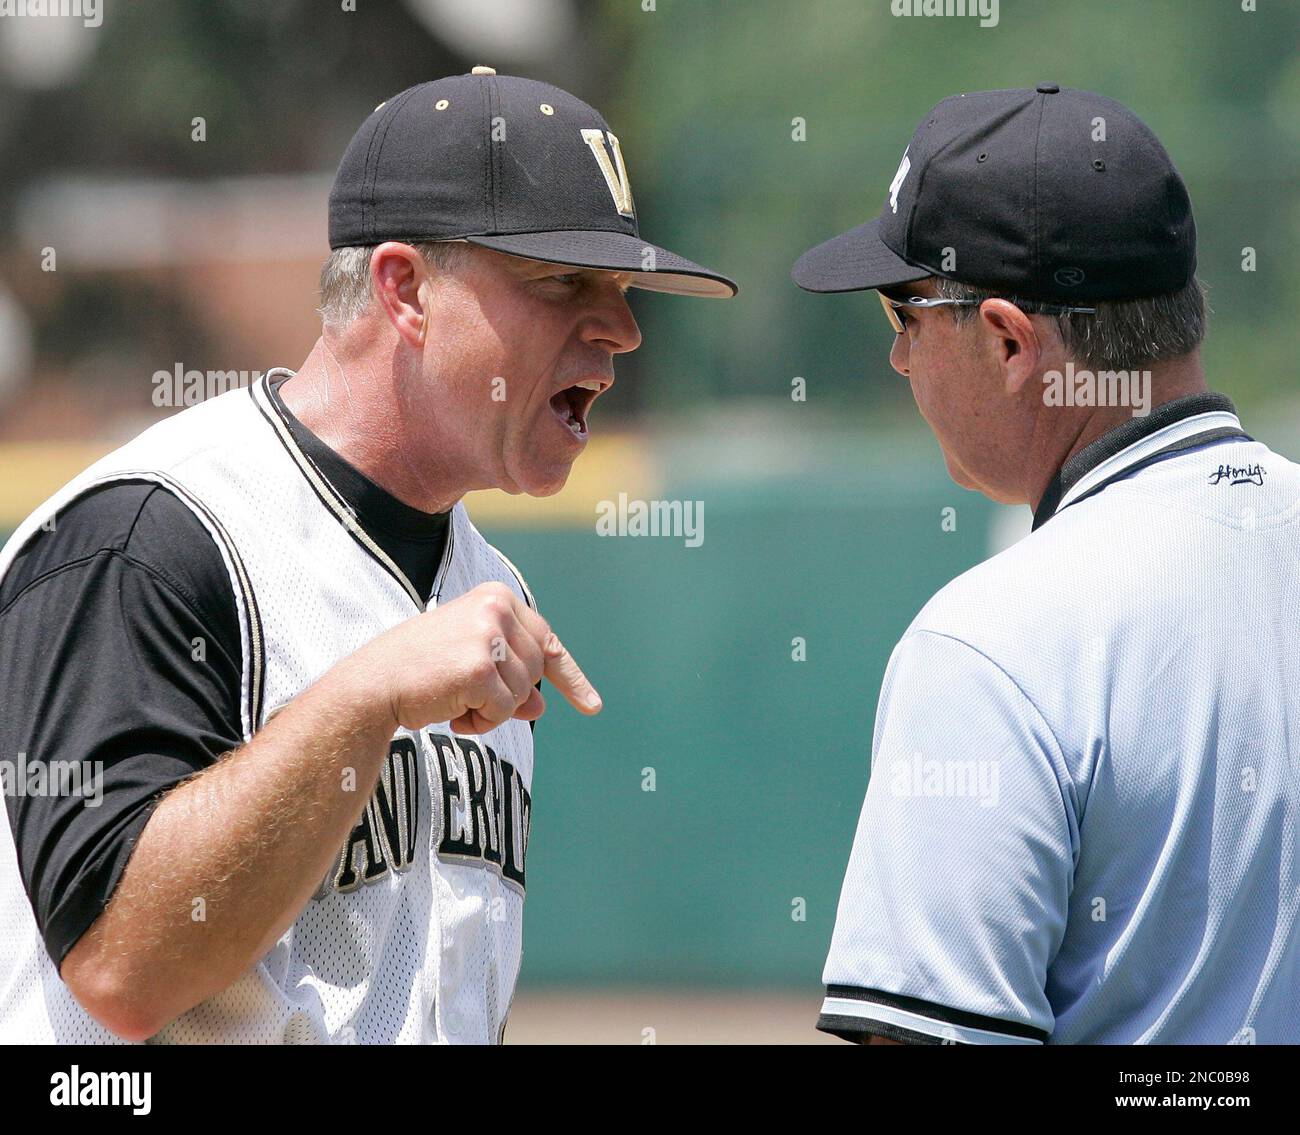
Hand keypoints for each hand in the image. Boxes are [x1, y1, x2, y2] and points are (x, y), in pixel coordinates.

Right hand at [352, 582, 600, 734]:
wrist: (373, 685)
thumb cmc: (418, 671)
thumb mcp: (471, 665)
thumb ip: (510, 677)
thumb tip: (541, 704)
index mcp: (496, 597)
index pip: (546, 639)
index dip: (568, 676)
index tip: (591, 705)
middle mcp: (497, 608)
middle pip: (536, 672)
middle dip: (508, 696)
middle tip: (466, 697)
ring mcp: (489, 636)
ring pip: (524, 694)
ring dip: (492, 710)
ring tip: (454, 700)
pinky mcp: (481, 667)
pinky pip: (505, 711)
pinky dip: (481, 722)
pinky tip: (451, 713)